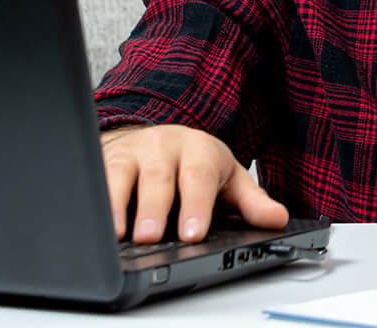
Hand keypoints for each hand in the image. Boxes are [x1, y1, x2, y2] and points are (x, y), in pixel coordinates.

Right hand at [99, 124, 288, 243]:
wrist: (159, 139)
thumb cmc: (196, 166)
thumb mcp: (228, 180)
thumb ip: (251, 202)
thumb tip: (278, 220)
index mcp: (200, 150)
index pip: (199, 177)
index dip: (196, 205)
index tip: (193, 233)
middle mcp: (166, 146)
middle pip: (160, 176)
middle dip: (155, 208)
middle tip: (152, 237)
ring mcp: (134, 151)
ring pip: (126, 174)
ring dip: (121, 204)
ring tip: (123, 235)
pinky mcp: (108, 159)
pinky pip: (100, 176)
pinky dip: (99, 199)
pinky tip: (100, 222)